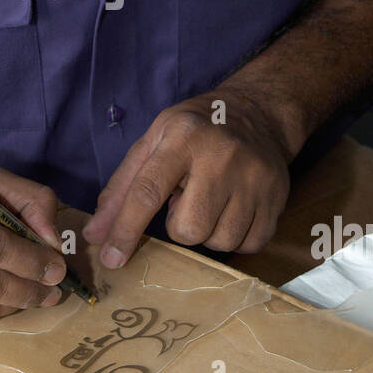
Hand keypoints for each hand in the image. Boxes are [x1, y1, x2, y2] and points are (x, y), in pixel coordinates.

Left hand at [82, 85, 294, 267]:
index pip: (147, 192)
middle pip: (188, 229)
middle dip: (179, 226)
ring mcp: (254, 179)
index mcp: (182, 138)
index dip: (125, 230)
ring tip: (211, 202)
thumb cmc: (196, 130)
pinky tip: (232, 211)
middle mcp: (222, 156)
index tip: (111, 258)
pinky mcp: (277, 199)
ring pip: (219, 242)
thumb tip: (95, 234)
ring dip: (207, 232)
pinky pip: (248, 246)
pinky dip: (234, 237)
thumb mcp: (153, 142)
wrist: (259, 114)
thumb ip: (121, 188)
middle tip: (186, 201)